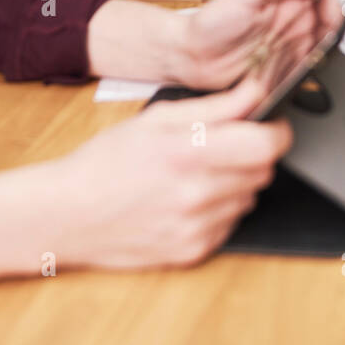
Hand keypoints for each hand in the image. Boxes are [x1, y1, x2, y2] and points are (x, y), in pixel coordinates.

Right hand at [41, 79, 291, 268]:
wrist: (68, 215)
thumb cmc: (106, 162)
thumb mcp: (156, 119)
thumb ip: (214, 107)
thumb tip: (256, 92)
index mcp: (189, 152)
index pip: (267, 144)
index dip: (276, 131)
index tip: (269, 125)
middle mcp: (198, 194)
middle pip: (264, 171)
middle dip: (253, 155)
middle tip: (222, 147)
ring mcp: (198, 228)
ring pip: (249, 198)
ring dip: (236, 183)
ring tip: (196, 174)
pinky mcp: (195, 251)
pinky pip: (230, 224)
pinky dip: (218, 210)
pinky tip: (186, 200)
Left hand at [178, 0, 341, 91]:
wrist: (191, 56)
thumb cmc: (211, 22)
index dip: (334, 2)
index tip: (331, 14)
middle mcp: (289, 19)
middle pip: (328, 22)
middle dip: (330, 31)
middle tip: (323, 40)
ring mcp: (286, 44)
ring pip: (319, 46)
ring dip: (318, 53)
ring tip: (308, 56)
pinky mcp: (282, 67)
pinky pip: (304, 69)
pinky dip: (305, 71)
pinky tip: (296, 70)